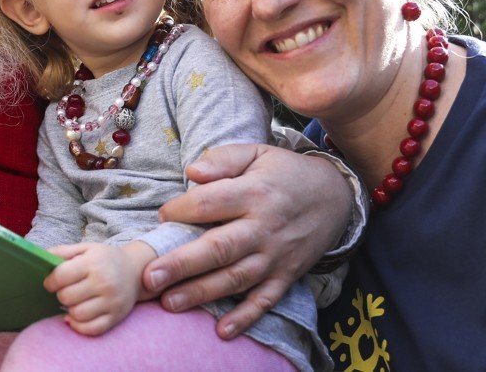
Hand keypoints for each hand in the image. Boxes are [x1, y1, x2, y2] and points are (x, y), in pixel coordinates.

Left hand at [45, 241, 154, 335]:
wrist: (135, 271)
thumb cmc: (105, 259)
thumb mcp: (86, 248)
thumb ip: (62, 251)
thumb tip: (40, 258)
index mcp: (93, 263)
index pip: (61, 276)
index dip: (50, 281)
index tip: (51, 282)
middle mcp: (104, 283)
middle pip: (66, 297)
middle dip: (60, 294)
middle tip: (66, 290)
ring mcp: (111, 302)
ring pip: (77, 314)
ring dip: (70, 309)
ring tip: (74, 301)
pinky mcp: (116, 317)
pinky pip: (91, 329)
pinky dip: (79, 326)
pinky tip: (77, 316)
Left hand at [142, 144, 350, 337]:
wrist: (336, 196)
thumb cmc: (285, 173)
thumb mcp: (256, 153)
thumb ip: (222, 159)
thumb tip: (191, 172)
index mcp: (253, 193)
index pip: (209, 203)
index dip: (180, 211)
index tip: (161, 217)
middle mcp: (264, 228)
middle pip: (219, 248)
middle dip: (182, 265)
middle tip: (149, 278)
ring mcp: (276, 256)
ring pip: (236, 278)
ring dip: (202, 293)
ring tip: (170, 303)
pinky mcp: (287, 276)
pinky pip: (265, 300)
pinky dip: (246, 317)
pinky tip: (222, 331)